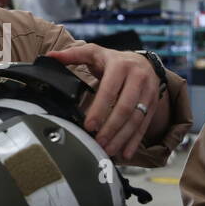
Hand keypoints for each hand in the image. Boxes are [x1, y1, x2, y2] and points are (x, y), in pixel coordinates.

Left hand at [45, 45, 166, 160]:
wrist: (143, 62)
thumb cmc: (114, 60)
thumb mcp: (94, 53)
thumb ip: (73, 55)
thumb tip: (51, 56)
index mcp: (120, 66)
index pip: (109, 90)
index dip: (99, 109)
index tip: (89, 126)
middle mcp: (138, 78)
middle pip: (125, 107)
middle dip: (111, 128)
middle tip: (98, 142)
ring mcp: (148, 92)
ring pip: (136, 119)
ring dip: (122, 137)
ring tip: (108, 150)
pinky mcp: (153, 104)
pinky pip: (145, 125)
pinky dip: (135, 141)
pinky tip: (125, 153)